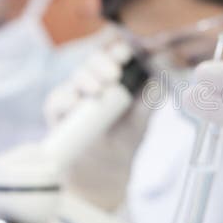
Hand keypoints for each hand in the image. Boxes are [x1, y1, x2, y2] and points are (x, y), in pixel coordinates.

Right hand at [44, 36, 150, 211]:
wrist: (105, 170)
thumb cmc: (126, 137)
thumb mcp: (144, 118)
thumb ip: (153, 95)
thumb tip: (164, 68)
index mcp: (117, 77)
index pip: (118, 55)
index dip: (123, 51)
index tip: (130, 55)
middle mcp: (95, 79)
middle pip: (96, 60)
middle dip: (104, 63)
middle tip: (114, 75)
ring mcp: (75, 93)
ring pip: (78, 75)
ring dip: (88, 79)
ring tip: (98, 91)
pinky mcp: (58, 110)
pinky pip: (58, 99)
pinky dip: (67, 99)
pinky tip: (76, 103)